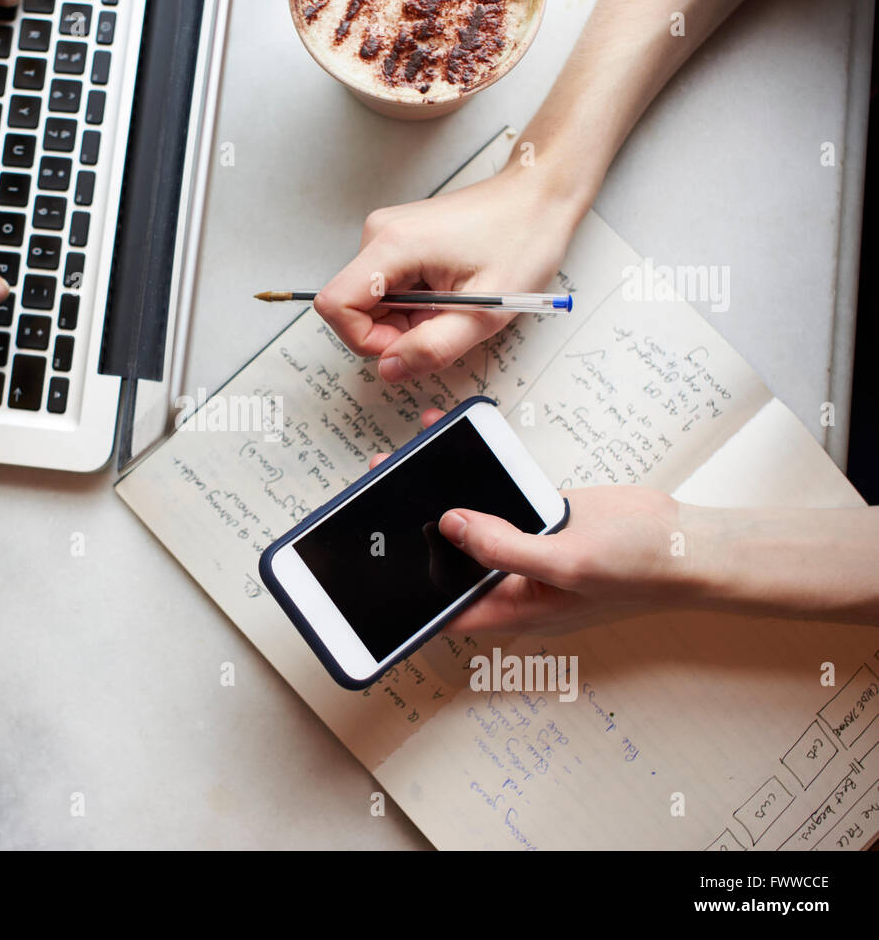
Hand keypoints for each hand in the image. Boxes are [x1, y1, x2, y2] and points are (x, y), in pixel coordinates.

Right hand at [314, 161, 582, 383]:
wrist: (538, 196)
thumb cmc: (522, 238)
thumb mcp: (485, 311)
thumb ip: (432, 347)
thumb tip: (390, 369)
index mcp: (393, 245)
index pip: (336, 306)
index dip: (366, 341)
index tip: (409, 343)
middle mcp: (380, 234)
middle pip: (353, 308)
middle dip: (395, 332)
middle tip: (445, 321)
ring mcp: (386, 235)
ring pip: (372, 303)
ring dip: (408, 319)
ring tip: (452, 303)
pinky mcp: (397, 240)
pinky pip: (387, 290)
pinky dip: (414, 304)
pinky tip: (447, 291)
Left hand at [371, 409, 689, 634]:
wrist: (688, 538)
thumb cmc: (640, 570)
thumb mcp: (568, 563)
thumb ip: (506, 549)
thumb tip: (451, 525)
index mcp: (511, 610)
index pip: (442, 611)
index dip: (405, 600)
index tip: (368, 576)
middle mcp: (509, 582)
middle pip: (445, 562)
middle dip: (411, 532)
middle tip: (376, 493)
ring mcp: (522, 546)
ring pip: (466, 523)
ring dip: (437, 495)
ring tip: (401, 461)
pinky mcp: (535, 516)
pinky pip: (494, 496)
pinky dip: (473, 474)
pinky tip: (449, 446)